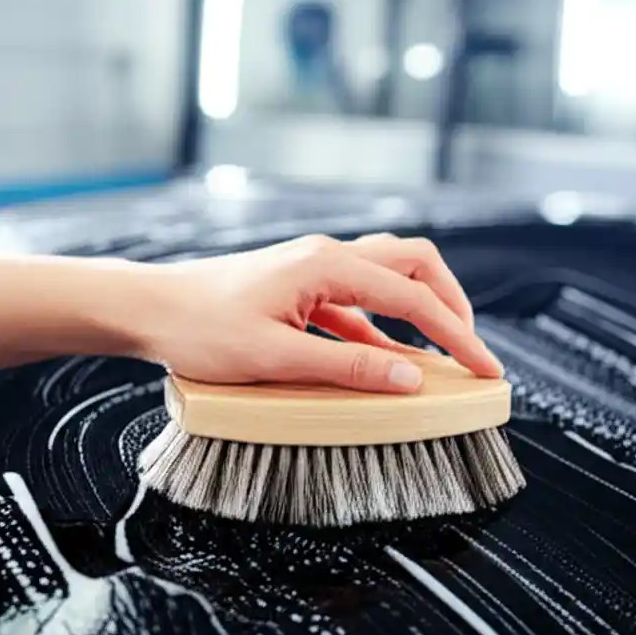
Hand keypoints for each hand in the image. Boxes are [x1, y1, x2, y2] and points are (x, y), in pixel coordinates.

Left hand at [138, 233, 502, 392]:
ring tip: (439, 354)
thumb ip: (347, 367)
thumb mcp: (277, 357)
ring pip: (389, 276)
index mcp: (328, 265)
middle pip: (414, 264)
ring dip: (419, 311)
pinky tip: (387, 359)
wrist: (150, 309)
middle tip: (468, 350)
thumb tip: (409, 378)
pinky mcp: (301, 288)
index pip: (415, 297)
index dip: (457, 336)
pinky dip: (382, 327)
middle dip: (450, 304)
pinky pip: (358, 302)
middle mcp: (327, 256)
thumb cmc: (200, 328)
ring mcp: (314, 269)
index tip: (485, 369)